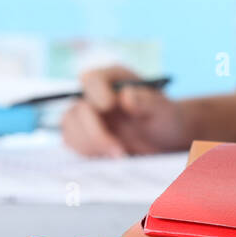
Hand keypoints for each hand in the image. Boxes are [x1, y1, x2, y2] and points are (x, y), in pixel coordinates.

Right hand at [60, 64, 189, 156]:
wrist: (164, 138)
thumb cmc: (165, 117)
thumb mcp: (163, 109)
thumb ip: (147, 101)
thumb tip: (125, 96)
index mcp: (112, 79)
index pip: (92, 79)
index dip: (96, 91)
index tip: (108, 105)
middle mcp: (94, 95)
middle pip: (77, 109)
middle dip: (95, 132)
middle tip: (118, 150)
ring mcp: (87, 115)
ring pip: (71, 128)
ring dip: (90, 145)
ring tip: (119, 155)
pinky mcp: (83, 134)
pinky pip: (73, 143)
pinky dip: (89, 152)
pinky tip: (110, 158)